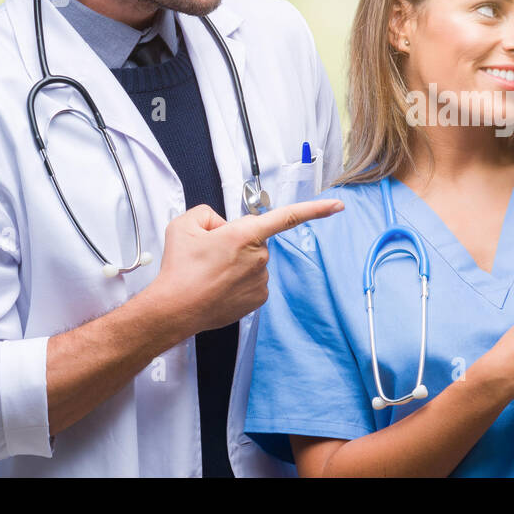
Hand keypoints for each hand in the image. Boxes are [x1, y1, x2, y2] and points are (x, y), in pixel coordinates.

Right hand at [148, 199, 343, 336]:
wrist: (175, 308)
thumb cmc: (179, 269)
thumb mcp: (185, 224)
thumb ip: (207, 213)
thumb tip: (221, 224)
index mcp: (245, 234)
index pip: (288, 216)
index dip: (316, 209)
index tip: (338, 205)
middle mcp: (259, 256)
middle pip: (256, 239)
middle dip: (237, 241)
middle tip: (210, 254)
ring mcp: (261, 279)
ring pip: (253, 261)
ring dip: (236, 263)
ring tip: (210, 273)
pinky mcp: (259, 298)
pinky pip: (253, 281)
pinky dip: (239, 281)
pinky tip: (220, 286)